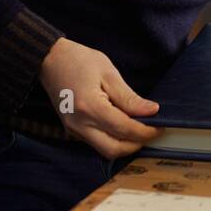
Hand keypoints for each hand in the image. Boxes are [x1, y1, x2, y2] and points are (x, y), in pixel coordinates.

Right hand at [37, 37, 159, 157]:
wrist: (50, 60)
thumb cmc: (79, 61)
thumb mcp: (109, 73)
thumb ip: (129, 97)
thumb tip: (151, 111)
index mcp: (90, 107)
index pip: (124, 129)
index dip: (145, 131)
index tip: (160, 126)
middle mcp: (79, 124)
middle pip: (113, 150)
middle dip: (136, 145)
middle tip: (151, 131)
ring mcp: (73, 130)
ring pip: (104, 150)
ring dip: (124, 145)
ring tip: (139, 129)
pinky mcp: (72, 130)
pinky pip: (96, 143)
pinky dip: (112, 140)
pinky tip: (122, 126)